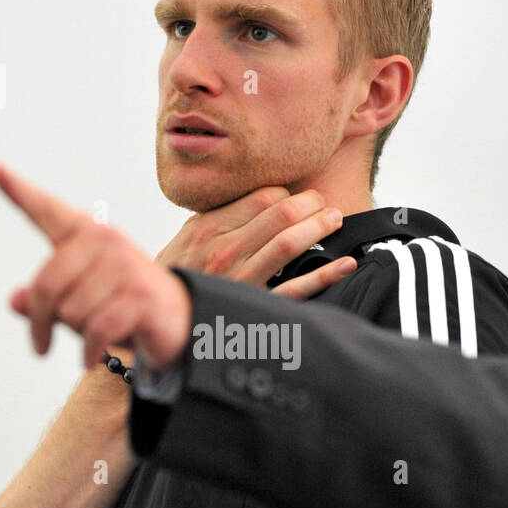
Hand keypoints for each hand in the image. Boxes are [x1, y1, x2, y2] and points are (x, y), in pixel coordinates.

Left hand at [0, 163, 191, 371]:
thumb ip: (44, 299)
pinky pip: (96, 330)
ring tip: (96, 332)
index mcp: (84, 234)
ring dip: (77, 334)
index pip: (46, 210)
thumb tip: (15, 301)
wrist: (178, 323)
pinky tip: (91, 358)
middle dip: (41, 321)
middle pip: (45, 284)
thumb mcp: (76, 302)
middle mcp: (104, 240)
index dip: (19, 191)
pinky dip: (90, 351)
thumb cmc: (119, 306)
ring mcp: (125, 265)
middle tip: (40, 344)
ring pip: (71, 311)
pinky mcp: (140, 294)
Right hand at [154, 186, 357, 299]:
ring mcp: (241, 279)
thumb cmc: (178, 273)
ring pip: (289, 244)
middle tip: (322, 203)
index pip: (262, 197)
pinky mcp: (255, 305)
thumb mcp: (189, 235)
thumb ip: (222, 215)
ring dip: (320, 227)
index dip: (288, 193)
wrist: (162, 314)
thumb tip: (263, 196)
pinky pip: (296, 288)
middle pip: (280, 214)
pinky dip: (325, 275)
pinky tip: (345, 264)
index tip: (295, 197)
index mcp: (207, 228)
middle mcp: (224, 251)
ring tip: (334, 219)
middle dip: (311, 203)